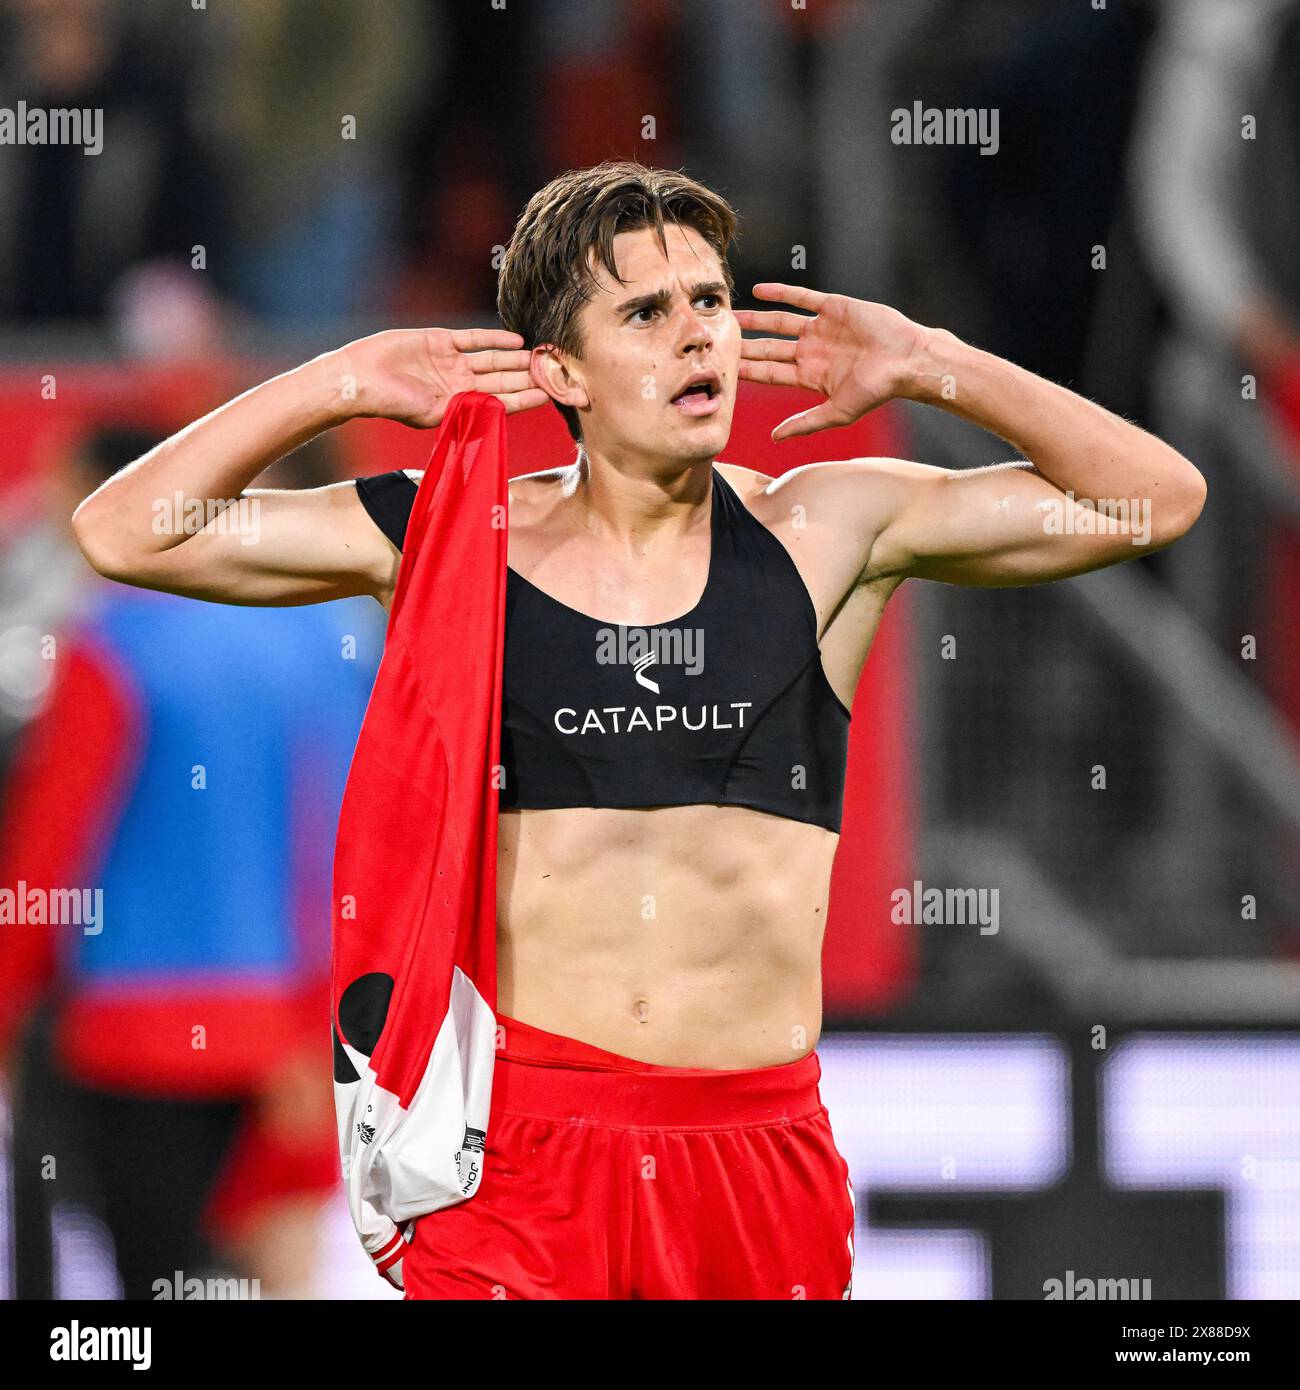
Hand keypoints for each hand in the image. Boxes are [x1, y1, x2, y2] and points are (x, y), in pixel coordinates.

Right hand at [335, 327, 548, 427]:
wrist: (361, 378)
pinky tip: (515, 340)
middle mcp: (459, 385)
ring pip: (492, 361)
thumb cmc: (393, 403)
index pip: (501, 404)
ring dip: (516, 359)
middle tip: (554, 371)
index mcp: (460, 407)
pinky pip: (473, 340)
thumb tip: (498, 411)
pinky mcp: (440, 341)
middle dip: (528, 377)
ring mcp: (451, 363)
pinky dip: (494, 339)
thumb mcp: (433, 413)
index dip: (526, 399)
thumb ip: (464, 410)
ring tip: (540, 355)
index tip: (550, 395)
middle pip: (502, 381)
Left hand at [735, 284, 927, 439]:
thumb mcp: (836, 413)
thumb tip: (774, 439)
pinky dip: (780, 293)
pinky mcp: (833, 307)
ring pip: (780, 322)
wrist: (905, 360)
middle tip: (720, 341)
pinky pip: (801, 297)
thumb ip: (804, 423)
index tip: (724, 370)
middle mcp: (812, 351)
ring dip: (757, 319)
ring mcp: (821, 328)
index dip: (749, 372)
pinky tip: (758, 291)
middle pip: (770, 348)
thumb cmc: (876, 390)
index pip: (771, 373)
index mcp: (810, 376)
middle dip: (747, 346)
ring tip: (734, 316)